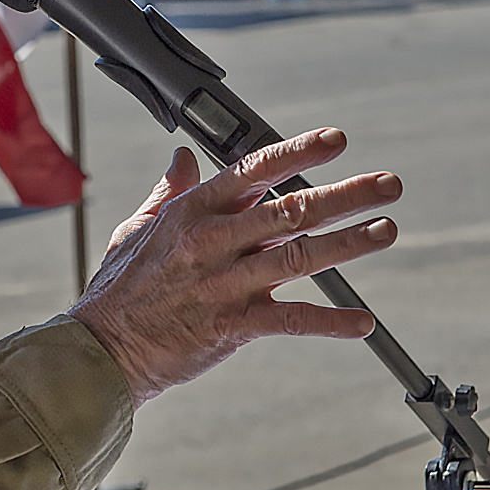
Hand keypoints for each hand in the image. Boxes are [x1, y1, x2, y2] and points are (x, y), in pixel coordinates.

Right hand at [69, 129, 399, 405]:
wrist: (101, 350)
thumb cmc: (118, 291)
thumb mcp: (135, 228)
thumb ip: (168, 191)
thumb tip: (181, 157)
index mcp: (194, 213)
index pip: (254, 170)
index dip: (298, 152)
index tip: (337, 140)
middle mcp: (214, 242)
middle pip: (291, 210)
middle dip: (345, 194)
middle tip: (388, 184)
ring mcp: (225, 285)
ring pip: (299, 257)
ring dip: (349, 244)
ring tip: (386, 230)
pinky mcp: (232, 326)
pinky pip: (289, 321)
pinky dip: (329, 322)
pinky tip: (363, 321)